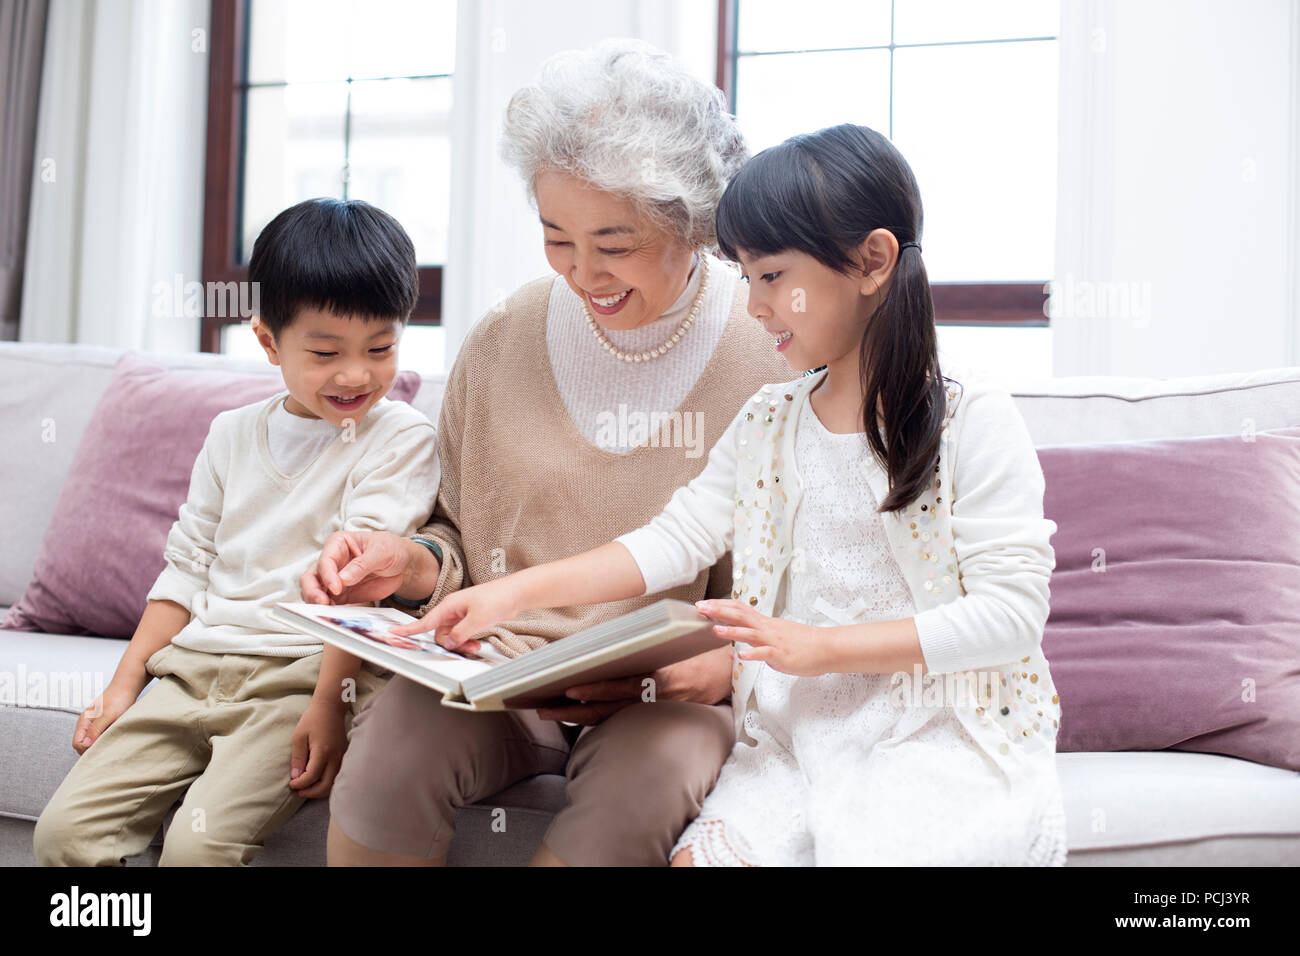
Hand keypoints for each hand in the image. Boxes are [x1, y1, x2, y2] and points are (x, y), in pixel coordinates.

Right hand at [72, 680, 141, 753]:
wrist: (127, 686)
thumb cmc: (118, 698)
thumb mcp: (107, 715)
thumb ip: (96, 729)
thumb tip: (86, 745)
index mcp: (84, 722)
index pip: (77, 743)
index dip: (86, 749)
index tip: (99, 748)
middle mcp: (87, 724)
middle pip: (83, 744)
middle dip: (91, 749)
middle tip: (106, 748)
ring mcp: (94, 724)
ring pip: (91, 741)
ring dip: (98, 745)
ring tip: (110, 743)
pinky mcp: (103, 724)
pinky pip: (99, 737)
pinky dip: (104, 740)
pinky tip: (112, 739)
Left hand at [289, 701, 348, 798]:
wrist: (331, 707)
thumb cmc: (312, 720)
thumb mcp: (299, 736)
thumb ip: (298, 758)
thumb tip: (296, 776)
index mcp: (323, 751)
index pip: (312, 776)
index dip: (300, 784)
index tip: (291, 784)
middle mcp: (336, 756)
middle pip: (326, 785)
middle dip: (311, 792)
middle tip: (299, 791)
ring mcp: (342, 756)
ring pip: (334, 782)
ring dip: (320, 789)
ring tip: (307, 788)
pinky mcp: (344, 756)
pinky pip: (338, 775)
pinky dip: (328, 782)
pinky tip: (318, 780)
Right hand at [300, 530, 416, 604]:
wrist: (402, 563)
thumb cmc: (391, 549)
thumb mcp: (382, 552)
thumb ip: (362, 564)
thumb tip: (343, 579)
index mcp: (338, 543)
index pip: (325, 560)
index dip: (327, 575)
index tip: (336, 588)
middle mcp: (331, 561)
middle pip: (311, 577)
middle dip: (313, 591)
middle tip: (322, 603)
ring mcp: (334, 579)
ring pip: (315, 592)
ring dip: (317, 603)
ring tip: (327, 612)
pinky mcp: (340, 595)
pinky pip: (329, 604)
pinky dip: (328, 611)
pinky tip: (334, 616)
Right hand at [386, 578, 523, 655]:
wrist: (516, 593)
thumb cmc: (497, 598)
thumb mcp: (477, 620)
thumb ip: (459, 634)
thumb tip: (447, 643)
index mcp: (449, 606)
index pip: (425, 621)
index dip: (408, 629)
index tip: (393, 634)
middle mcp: (452, 610)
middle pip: (441, 634)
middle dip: (451, 645)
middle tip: (467, 649)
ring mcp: (462, 614)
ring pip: (452, 636)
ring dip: (461, 644)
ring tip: (476, 647)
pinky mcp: (471, 618)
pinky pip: (462, 634)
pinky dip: (468, 641)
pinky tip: (477, 643)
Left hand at [536, 644, 732, 725]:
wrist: (728, 673)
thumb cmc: (699, 650)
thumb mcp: (676, 640)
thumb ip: (647, 640)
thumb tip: (611, 636)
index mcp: (660, 676)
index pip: (621, 686)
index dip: (595, 689)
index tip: (569, 688)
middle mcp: (653, 696)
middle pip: (607, 707)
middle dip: (573, 710)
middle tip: (544, 708)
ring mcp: (652, 708)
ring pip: (609, 715)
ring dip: (578, 716)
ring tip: (550, 712)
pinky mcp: (652, 713)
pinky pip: (620, 716)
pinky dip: (597, 715)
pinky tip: (575, 713)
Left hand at [694, 599, 831, 676]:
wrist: (826, 647)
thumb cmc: (804, 642)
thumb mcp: (778, 633)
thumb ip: (761, 634)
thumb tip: (748, 636)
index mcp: (765, 623)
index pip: (739, 609)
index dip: (721, 605)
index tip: (704, 604)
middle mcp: (767, 629)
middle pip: (740, 615)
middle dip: (718, 611)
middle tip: (699, 608)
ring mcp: (774, 641)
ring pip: (749, 633)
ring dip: (731, 631)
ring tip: (714, 630)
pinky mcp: (781, 655)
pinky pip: (765, 654)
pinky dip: (752, 654)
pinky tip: (741, 656)